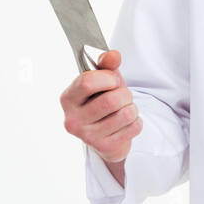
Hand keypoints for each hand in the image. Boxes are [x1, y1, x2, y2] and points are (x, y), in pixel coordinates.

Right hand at [59, 49, 141, 163]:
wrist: (106, 135)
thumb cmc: (102, 101)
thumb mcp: (103, 80)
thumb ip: (106, 65)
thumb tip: (113, 55)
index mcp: (67, 98)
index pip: (87, 82)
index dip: (108, 78)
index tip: (113, 80)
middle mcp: (72, 120)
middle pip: (111, 100)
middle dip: (125, 94)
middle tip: (123, 96)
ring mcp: (88, 137)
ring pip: (126, 114)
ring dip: (132, 108)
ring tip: (125, 109)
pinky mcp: (105, 148)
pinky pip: (134, 127)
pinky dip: (137, 121)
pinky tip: (127, 123)